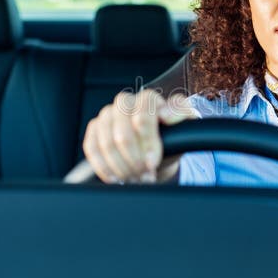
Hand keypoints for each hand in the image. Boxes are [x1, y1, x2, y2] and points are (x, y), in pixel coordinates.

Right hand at [82, 89, 197, 183]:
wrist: (157, 152)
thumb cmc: (172, 138)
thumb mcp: (186, 127)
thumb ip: (183, 114)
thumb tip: (166, 115)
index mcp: (148, 98)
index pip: (143, 116)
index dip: (147, 142)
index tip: (153, 162)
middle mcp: (125, 102)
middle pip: (122, 133)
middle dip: (133, 160)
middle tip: (144, 175)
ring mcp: (107, 114)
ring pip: (106, 142)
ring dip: (121, 167)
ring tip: (134, 179)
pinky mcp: (94, 128)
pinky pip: (91, 147)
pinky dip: (103, 167)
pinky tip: (116, 178)